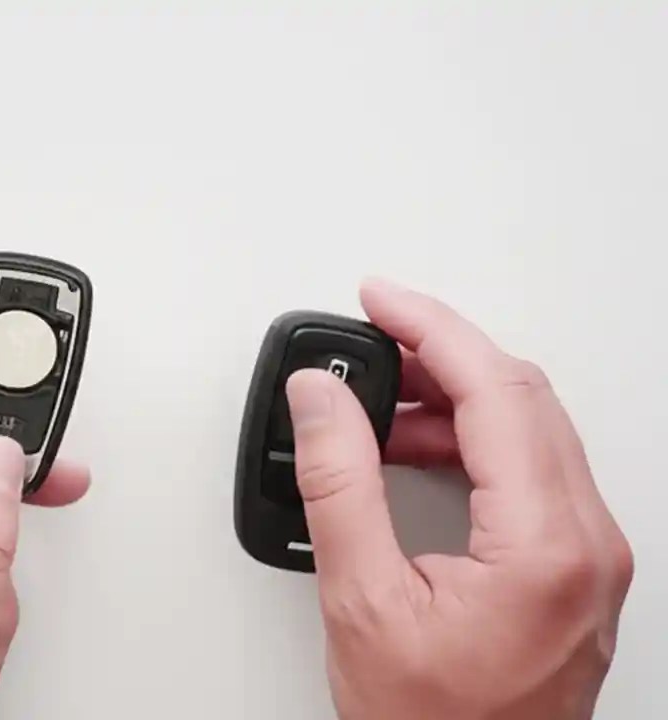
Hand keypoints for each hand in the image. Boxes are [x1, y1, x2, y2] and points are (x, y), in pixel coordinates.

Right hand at [285, 279, 632, 719]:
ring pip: (529, 432)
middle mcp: (587, 543)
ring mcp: (587, 557)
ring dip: (453, 401)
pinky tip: (412, 450)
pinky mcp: (571, 570)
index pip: (497, 392)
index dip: (432, 329)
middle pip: (523, 399)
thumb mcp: (363, 601)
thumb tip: (318, 399)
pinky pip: (529, 474)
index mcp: (546, 545)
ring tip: (375, 403)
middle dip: (442, 354)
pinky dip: (469, 445)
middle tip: (372, 337)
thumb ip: (337, 484)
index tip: (380, 298)